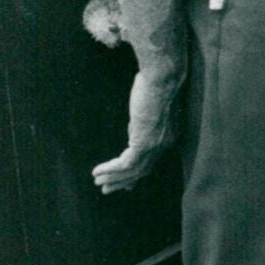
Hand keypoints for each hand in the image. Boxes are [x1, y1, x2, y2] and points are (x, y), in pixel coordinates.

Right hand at [93, 70, 180, 194]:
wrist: (163, 75)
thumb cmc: (156, 82)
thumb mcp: (149, 105)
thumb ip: (143, 118)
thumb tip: (135, 125)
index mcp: (167, 136)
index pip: (151, 161)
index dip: (137, 173)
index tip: (127, 182)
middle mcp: (164, 144)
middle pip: (143, 170)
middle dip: (124, 181)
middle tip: (108, 189)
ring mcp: (155, 145)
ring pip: (133, 171)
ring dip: (114, 178)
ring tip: (99, 183)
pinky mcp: (144, 143)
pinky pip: (125, 164)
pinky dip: (110, 170)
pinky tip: (97, 171)